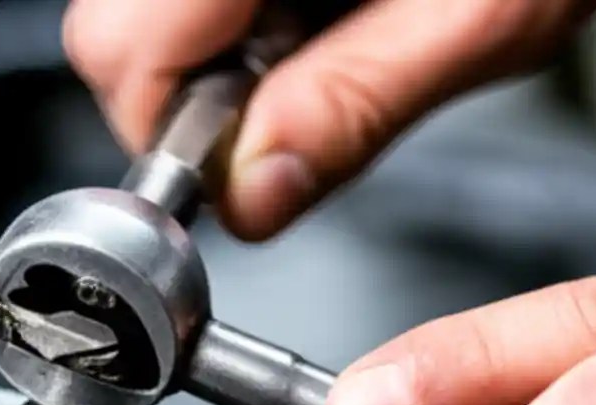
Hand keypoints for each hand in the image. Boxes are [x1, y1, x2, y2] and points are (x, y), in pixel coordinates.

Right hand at [62, 0, 595, 240]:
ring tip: (320, 28)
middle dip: (186, 95)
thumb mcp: (486, 11)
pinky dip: (225, 18)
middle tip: (293, 93)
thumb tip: (255, 195)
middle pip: (109, 29)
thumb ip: (360, 100)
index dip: (177, 133)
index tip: (246, 162)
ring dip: (210, 53)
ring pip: (136, 9)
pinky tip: (309, 5)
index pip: (121, 49)